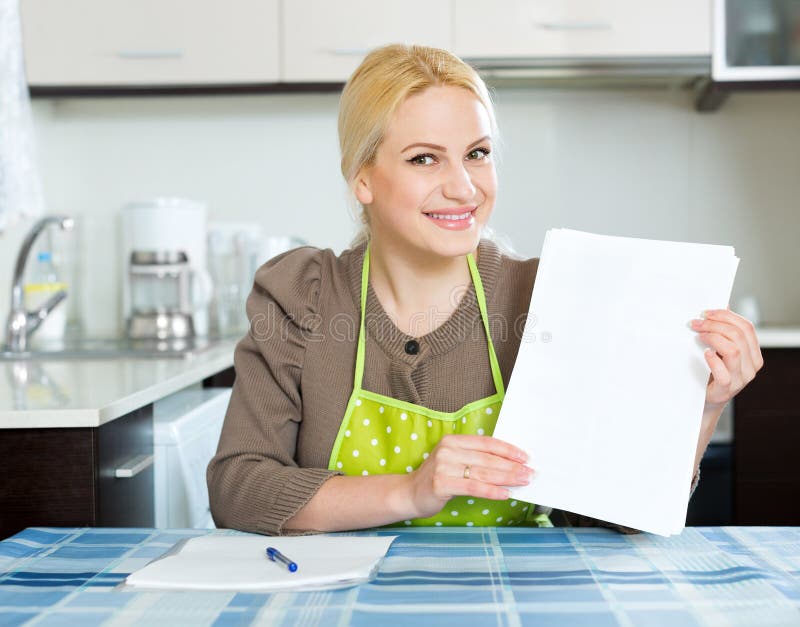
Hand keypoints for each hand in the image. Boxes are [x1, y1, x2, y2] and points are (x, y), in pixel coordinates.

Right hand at [404, 434, 533, 518]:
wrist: (409, 493)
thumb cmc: (438, 478)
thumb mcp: (454, 461)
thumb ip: (475, 459)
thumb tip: (509, 465)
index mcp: (453, 440)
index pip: (486, 443)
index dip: (508, 449)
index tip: (525, 457)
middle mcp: (448, 450)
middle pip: (487, 458)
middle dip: (511, 466)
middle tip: (529, 472)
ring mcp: (444, 467)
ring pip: (483, 472)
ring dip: (507, 478)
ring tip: (523, 481)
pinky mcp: (442, 484)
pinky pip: (473, 487)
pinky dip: (492, 491)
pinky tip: (505, 493)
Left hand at [691, 307, 763, 418]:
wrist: (704, 400)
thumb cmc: (711, 372)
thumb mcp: (719, 349)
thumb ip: (723, 330)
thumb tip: (722, 305)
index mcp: (753, 353)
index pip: (747, 327)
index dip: (726, 316)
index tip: (705, 313)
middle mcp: (752, 366)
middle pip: (739, 336)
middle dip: (715, 325)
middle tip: (696, 323)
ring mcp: (741, 379)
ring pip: (734, 350)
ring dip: (713, 338)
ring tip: (699, 336)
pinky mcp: (727, 390)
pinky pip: (724, 373)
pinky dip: (713, 360)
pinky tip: (705, 353)